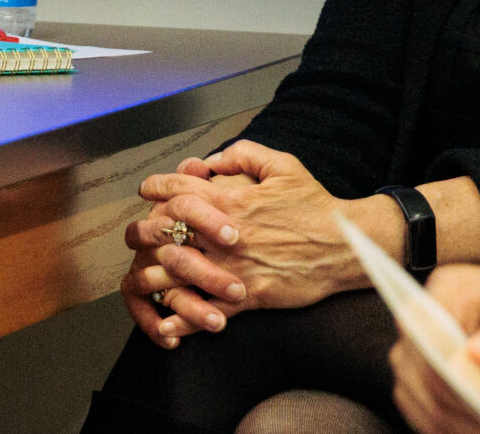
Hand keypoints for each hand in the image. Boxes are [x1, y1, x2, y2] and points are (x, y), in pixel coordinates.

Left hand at [135, 141, 389, 314]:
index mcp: (232, 200)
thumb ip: (244, 155)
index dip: (155, 186)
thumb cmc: (315, 204)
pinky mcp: (248, 296)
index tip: (146, 190)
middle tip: (134, 235)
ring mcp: (234, 267)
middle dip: (143, 232)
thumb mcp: (282, 165)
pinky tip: (166, 324)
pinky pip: (206, 310)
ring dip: (155, 275)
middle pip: (167, 231)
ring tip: (142, 277)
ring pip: (178, 272)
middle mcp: (226, 234)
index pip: (178, 188)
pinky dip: (183, 320)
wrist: (345, 245)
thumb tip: (212, 160)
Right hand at [388, 266, 479, 433]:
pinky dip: (448, 427)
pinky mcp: (418, 385)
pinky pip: (419, 413)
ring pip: (415, 394)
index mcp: (452, 287)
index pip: (424, 323)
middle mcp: (424, 316)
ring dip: (453, 418)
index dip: (442, 359)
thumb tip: (477, 353)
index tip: (474, 389)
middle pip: (417, 365)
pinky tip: (479, 428)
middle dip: (455, 397)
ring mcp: (416, 352)